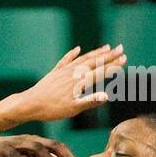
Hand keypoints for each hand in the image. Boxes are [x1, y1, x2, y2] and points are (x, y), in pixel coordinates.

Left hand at [0, 44, 125, 131]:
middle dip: (109, 55)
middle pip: (94, 61)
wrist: (30, 104)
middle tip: (121, 48)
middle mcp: (74, 72)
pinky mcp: (55, 72)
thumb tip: (107, 96)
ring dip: (95, 52)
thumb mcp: (73, 109)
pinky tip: (77, 49)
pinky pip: (66, 60)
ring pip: (82, 58)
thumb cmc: (52, 110)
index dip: (113, 66)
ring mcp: (64, 71)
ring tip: (106, 46)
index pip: (100, 71)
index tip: (125, 59)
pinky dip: (73, 54)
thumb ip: (90, 101)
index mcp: (80, 82)